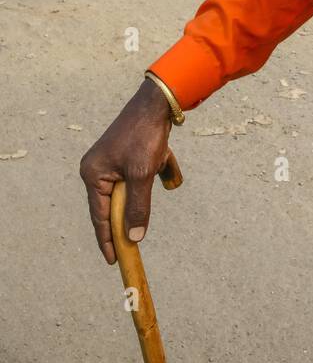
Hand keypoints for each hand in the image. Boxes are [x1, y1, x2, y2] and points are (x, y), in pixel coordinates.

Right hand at [79, 79, 179, 265]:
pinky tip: (168, 163)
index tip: (114, 261)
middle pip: (116, 205)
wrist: (158, 101)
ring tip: (158, 168)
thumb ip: (138, 208)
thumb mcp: (142, 175)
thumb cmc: (146, 136)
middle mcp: (98, 169)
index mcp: (93, 174)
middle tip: (138, 241)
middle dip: (133, 210)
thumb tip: (134, 238)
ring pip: (132, 189)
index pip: (100, 216)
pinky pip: (142, 175)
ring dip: (148, 186)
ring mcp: (112, 161)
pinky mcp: (128, 155)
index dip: (108, 240)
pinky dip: (158, 171)